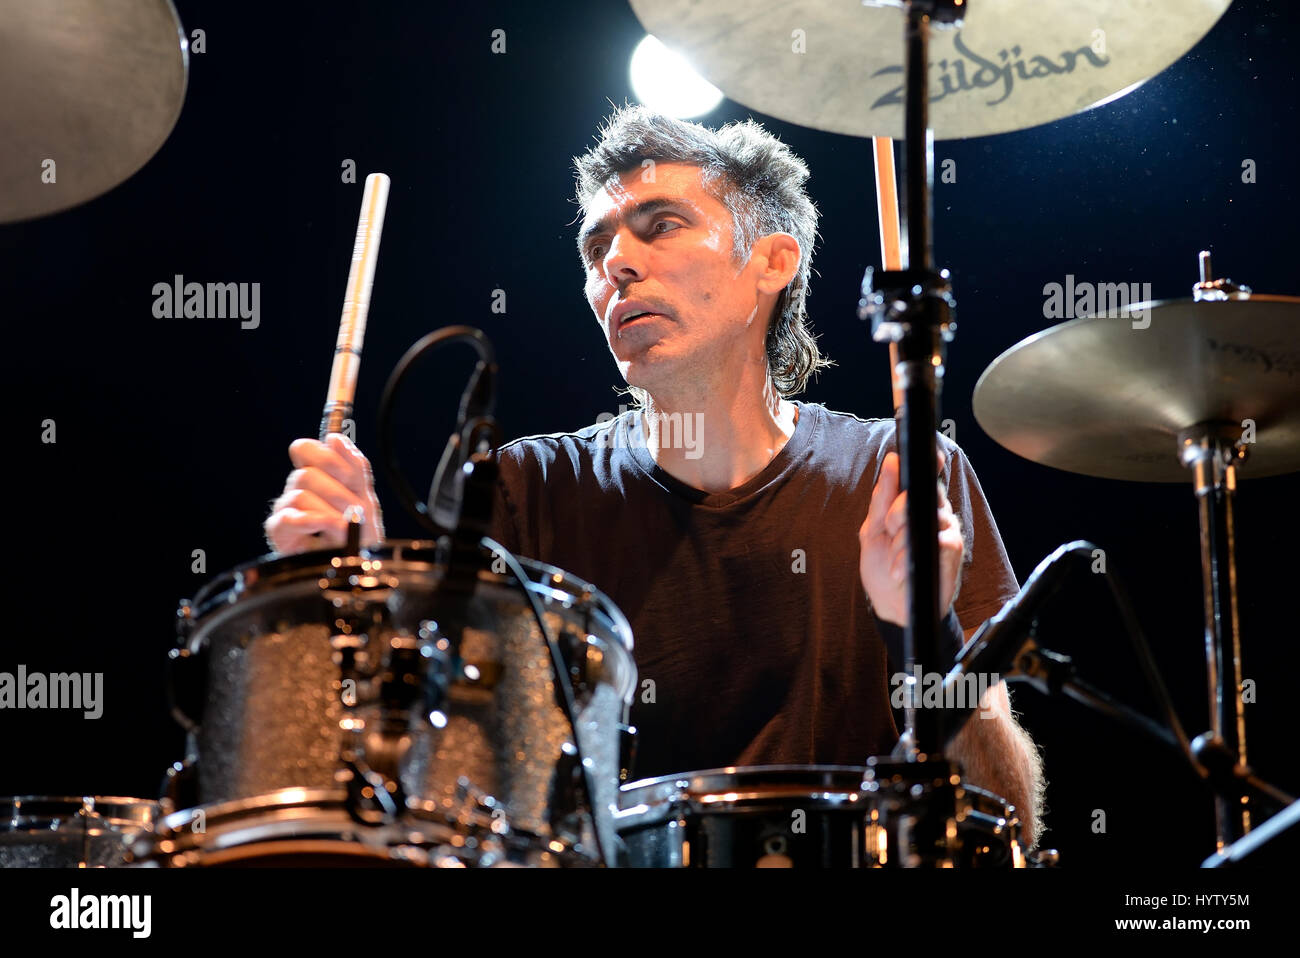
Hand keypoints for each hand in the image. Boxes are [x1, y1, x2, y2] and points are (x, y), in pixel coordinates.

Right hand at [263, 433, 384, 554]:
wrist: (358, 561)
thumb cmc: (359, 530)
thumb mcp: (365, 495)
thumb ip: (355, 466)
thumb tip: (335, 438)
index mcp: (317, 475)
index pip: (304, 449)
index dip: (326, 458)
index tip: (347, 476)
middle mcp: (298, 488)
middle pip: (305, 473)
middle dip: (337, 492)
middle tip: (353, 509)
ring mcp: (287, 509)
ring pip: (300, 493)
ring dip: (330, 511)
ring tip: (344, 527)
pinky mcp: (280, 531)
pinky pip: (287, 517)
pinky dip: (311, 521)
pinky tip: (325, 527)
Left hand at [858, 450, 963, 625]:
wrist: (892, 606)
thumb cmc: (883, 567)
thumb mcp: (873, 530)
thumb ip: (882, 498)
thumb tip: (892, 461)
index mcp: (915, 504)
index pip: (924, 476)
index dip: (928, 461)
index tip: (924, 454)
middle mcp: (935, 512)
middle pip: (924, 492)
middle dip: (899, 511)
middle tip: (889, 530)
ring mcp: (946, 530)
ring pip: (929, 515)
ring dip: (902, 540)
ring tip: (894, 557)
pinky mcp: (953, 549)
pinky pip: (937, 539)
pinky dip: (911, 556)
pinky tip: (899, 569)